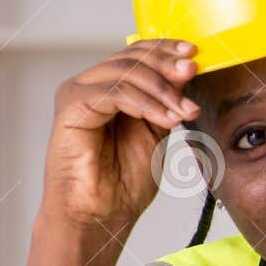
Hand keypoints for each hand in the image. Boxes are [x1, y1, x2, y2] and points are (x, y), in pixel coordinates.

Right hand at [41, 39, 201, 232]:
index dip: (166, 50)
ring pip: (125, 71)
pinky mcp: (71, 106)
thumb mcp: (157, 133)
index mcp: (111, 89)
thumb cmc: (123, 182)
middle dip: (167, 65)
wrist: (101, 215)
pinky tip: (165, 118)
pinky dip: (145, 103)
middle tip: (192, 71)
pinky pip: (114, 92)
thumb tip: (186, 71)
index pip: (138, 54)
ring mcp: (79, 94)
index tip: (194, 54)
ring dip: (162, 88)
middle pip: (132, 57)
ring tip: (184, 110)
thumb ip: (167, 102)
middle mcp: (92, 86)